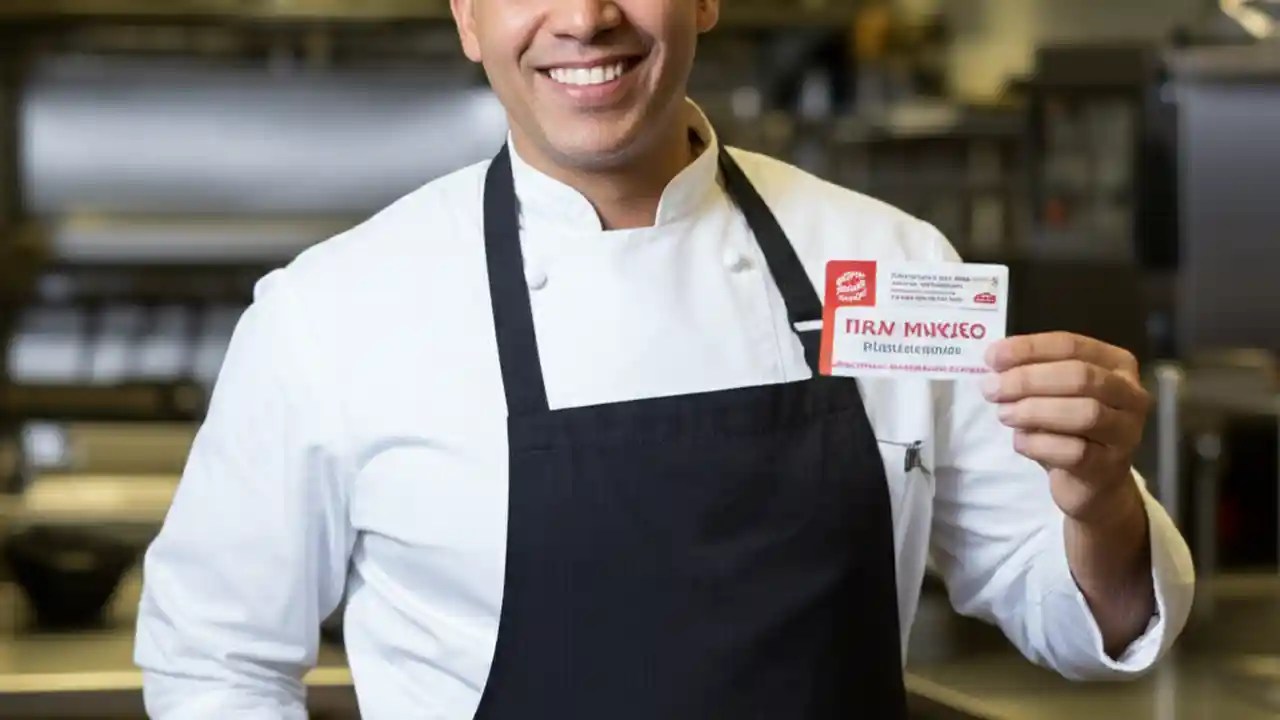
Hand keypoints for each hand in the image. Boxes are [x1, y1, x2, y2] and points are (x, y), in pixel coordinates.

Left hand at [982, 332, 1150, 527]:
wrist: (1092, 483)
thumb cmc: (1069, 428)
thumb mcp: (1053, 393)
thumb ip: (1031, 372)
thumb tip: (995, 359)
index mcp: (1117, 364)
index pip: (1071, 345)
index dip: (1029, 349)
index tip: (991, 358)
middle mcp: (1130, 395)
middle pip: (1080, 377)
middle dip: (1029, 380)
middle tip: (992, 389)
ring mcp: (1126, 433)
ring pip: (1084, 413)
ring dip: (1035, 411)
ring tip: (1004, 414)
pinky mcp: (1110, 467)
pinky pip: (1076, 452)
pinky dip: (1040, 444)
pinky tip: (1020, 441)